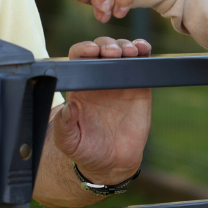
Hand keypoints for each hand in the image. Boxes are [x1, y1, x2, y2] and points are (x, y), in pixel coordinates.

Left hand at [50, 37, 152, 185]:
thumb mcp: (69, 142)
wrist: (113, 162)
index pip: (79, 58)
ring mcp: (120, 80)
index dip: (84, 49)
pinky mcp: (139, 86)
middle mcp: (99, 79)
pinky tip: (143, 49)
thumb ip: (64, 127)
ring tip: (130, 52)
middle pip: (101, 49)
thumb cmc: (86, 150)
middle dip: (107, 44)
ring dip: (125, 45)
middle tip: (113, 52)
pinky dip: (143, 51)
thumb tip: (66, 109)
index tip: (91, 51)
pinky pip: (141, 63)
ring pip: (122, 51)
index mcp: (80, 86)